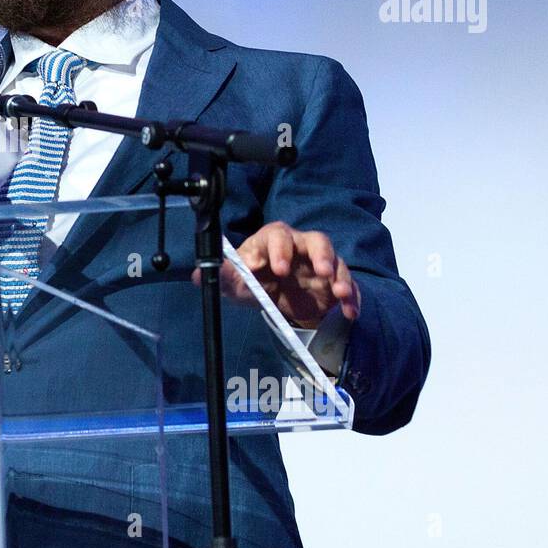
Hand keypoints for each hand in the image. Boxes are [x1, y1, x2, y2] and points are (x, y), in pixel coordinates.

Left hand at [195, 221, 360, 328]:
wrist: (276, 301)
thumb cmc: (254, 282)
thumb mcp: (236, 282)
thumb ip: (221, 276)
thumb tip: (195, 274)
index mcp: (273, 241)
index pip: (277, 235)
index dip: (278, 249)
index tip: (275, 268)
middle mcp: (300, 247)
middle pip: (315, 240)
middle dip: (320, 254)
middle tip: (320, 271)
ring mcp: (321, 264)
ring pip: (337, 260)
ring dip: (340, 274)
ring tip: (339, 292)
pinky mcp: (335, 283)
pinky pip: (349, 285)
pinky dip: (352, 298)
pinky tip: (350, 312)